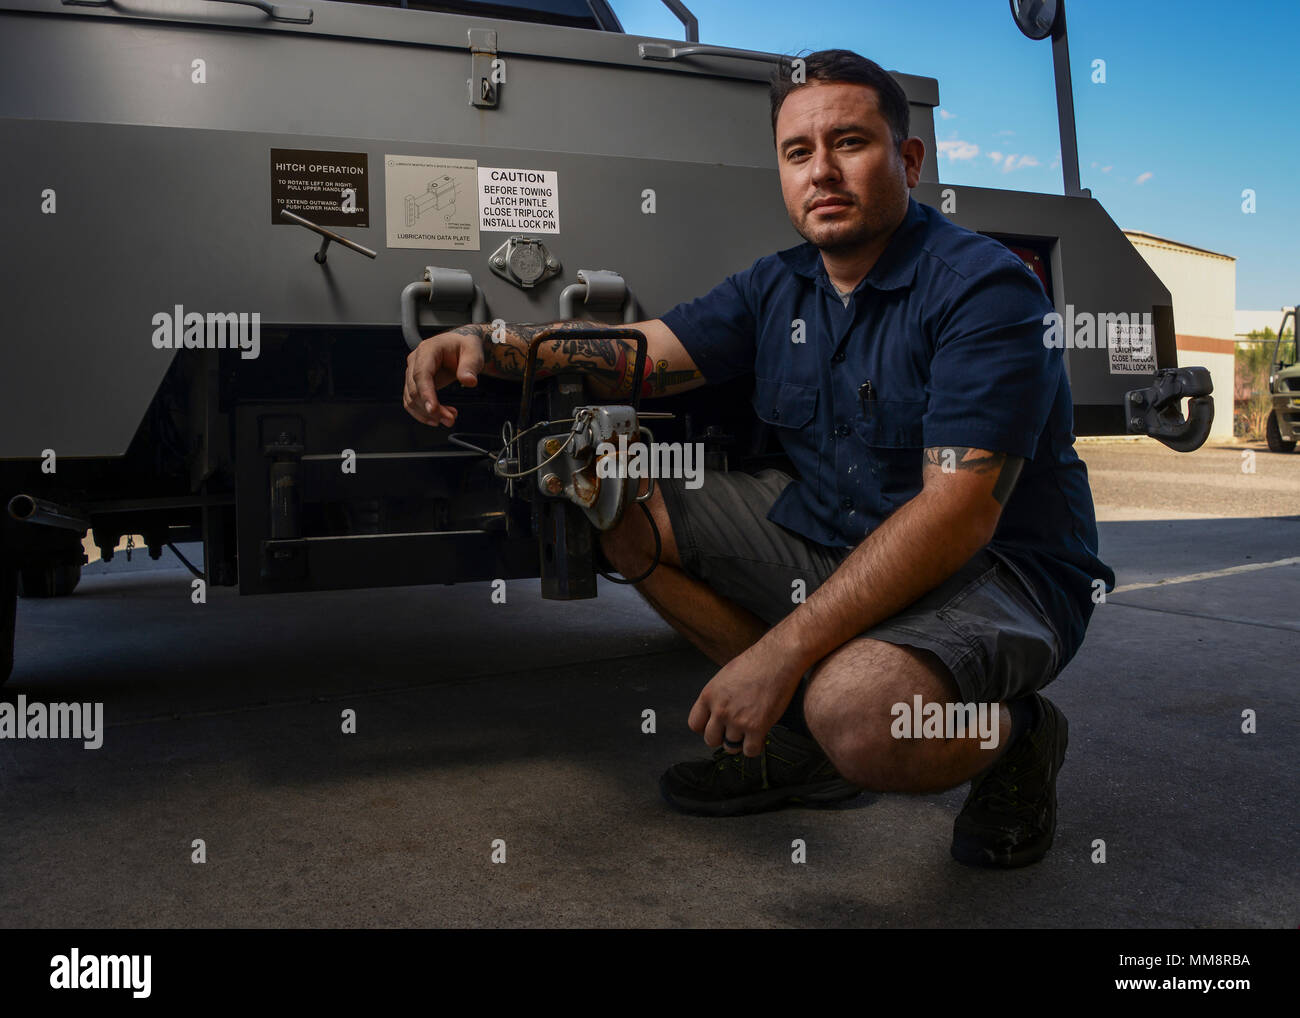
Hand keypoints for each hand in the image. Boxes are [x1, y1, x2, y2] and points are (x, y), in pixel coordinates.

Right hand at [403, 328, 484, 426]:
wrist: (461, 346)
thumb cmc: (466, 346)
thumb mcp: (474, 353)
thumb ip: (470, 366)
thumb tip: (469, 381)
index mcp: (428, 350)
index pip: (422, 374)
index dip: (426, 393)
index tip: (433, 409)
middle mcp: (416, 360)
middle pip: (415, 390)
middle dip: (431, 409)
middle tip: (450, 420)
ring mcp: (413, 372)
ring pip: (411, 399)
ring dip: (427, 414)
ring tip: (449, 419)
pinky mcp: (416, 383)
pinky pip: (413, 401)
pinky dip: (424, 412)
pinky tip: (440, 416)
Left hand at [688, 642, 805, 756]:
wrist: (778, 658)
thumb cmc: (756, 662)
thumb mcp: (726, 676)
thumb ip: (718, 696)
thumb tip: (716, 710)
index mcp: (709, 695)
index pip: (695, 724)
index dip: (705, 728)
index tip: (715, 727)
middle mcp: (720, 709)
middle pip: (710, 739)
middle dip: (722, 737)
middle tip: (734, 731)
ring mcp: (737, 720)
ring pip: (730, 747)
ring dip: (740, 742)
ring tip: (749, 732)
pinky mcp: (757, 727)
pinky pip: (749, 751)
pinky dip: (755, 747)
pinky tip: (760, 737)